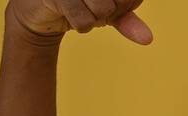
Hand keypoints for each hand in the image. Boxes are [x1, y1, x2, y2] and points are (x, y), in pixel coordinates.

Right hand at [7, 0, 152, 45]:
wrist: (40, 12)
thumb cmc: (78, 4)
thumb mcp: (107, 13)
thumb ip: (128, 21)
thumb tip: (147, 39)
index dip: (124, 6)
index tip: (109, 4)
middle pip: (120, 2)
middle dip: (109, 13)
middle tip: (91, 6)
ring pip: (104, 10)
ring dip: (94, 20)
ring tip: (80, 9)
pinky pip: (85, 20)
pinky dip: (82, 25)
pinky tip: (69, 15)